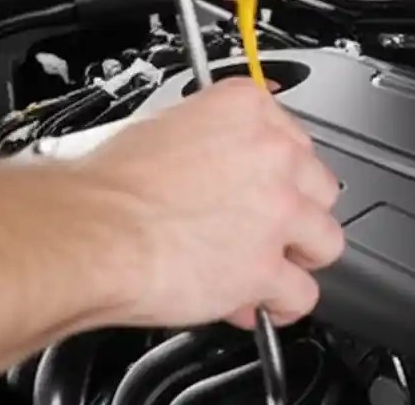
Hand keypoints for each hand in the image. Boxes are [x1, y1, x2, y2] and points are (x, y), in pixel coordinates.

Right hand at [73, 78, 343, 328]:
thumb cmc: (106, 185)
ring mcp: (276, 211)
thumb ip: (208, 141)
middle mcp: (272, 154)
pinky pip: (304, 293)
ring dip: (299, 258)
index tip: (266, 186)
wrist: (89, 231)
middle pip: (319, 187)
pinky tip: (261, 304)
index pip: (295, 137)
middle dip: (295, 213)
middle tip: (264, 229)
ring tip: (267, 268)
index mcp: (247, 109)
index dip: (279, 172)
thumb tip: (218, 164)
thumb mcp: (161, 128)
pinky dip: (283, 305)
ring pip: (326, 240)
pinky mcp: (266, 266)